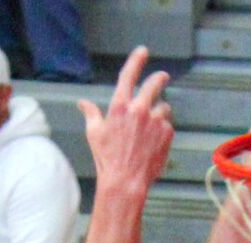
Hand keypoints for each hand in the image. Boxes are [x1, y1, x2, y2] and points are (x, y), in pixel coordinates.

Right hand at [78, 46, 173, 196]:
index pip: (129, 75)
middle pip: (155, 84)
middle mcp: (139, 109)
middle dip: (159, 78)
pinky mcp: (167, 133)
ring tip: (152, 127)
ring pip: (163, 107)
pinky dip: (163, 130)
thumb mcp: (94, 134)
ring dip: (160, 112)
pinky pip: (168, 125)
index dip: (136, 60)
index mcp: (119, 106)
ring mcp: (155, 121)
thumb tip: (82, 103)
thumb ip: (91, 114)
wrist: (125, 182)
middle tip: (162, 77)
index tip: (143, 52)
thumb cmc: (107, 159)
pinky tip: (154, 142)